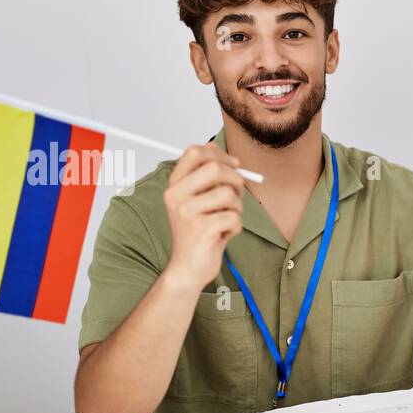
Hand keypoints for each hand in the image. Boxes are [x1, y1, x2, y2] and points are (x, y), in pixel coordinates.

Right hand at [161, 143, 246, 292]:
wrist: (189, 267)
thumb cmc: (197, 232)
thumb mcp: (196, 199)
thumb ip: (204, 174)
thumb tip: (215, 145)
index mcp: (174, 186)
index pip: (195, 153)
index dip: (220, 155)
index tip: (234, 165)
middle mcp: (176, 197)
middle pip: (215, 169)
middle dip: (236, 180)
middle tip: (237, 195)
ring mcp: (187, 213)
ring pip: (229, 194)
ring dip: (237, 208)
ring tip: (227, 220)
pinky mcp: (201, 230)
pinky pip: (233, 217)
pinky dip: (236, 227)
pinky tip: (224, 234)